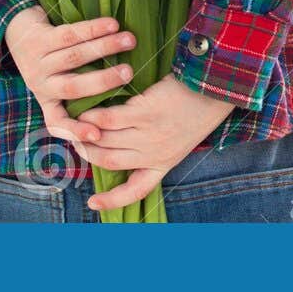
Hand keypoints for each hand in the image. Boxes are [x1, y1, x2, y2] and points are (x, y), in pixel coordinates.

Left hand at [3, 7, 136, 144]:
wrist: (19, 33)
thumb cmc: (50, 60)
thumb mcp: (57, 82)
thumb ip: (81, 91)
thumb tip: (124, 101)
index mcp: (47, 100)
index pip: (57, 122)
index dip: (75, 131)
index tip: (98, 135)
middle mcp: (40, 84)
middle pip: (73, 87)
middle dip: (104, 81)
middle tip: (130, 73)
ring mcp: (37, 61)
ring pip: (74, 56)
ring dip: (105, 47)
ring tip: (130, 40)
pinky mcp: (39, 38)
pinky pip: (69, 34)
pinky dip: (93, 28)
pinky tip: (112, 24)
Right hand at [75, 75, 236, 211]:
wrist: (215, 87)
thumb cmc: (198, 110)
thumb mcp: (180, 140)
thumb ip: (156, 149)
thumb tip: (123, 147)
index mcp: (164, 163)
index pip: (136, 191)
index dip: (112, 201)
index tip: (92, 204)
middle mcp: (155, 153)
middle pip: (110, 162)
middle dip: (89, 154)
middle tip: (77, 141)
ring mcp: (150, 134)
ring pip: (105, 141)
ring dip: (86, 134)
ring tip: (76, 123)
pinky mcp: (145, 112)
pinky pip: (109, 119)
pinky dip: (93, 117)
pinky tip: (86, 111)